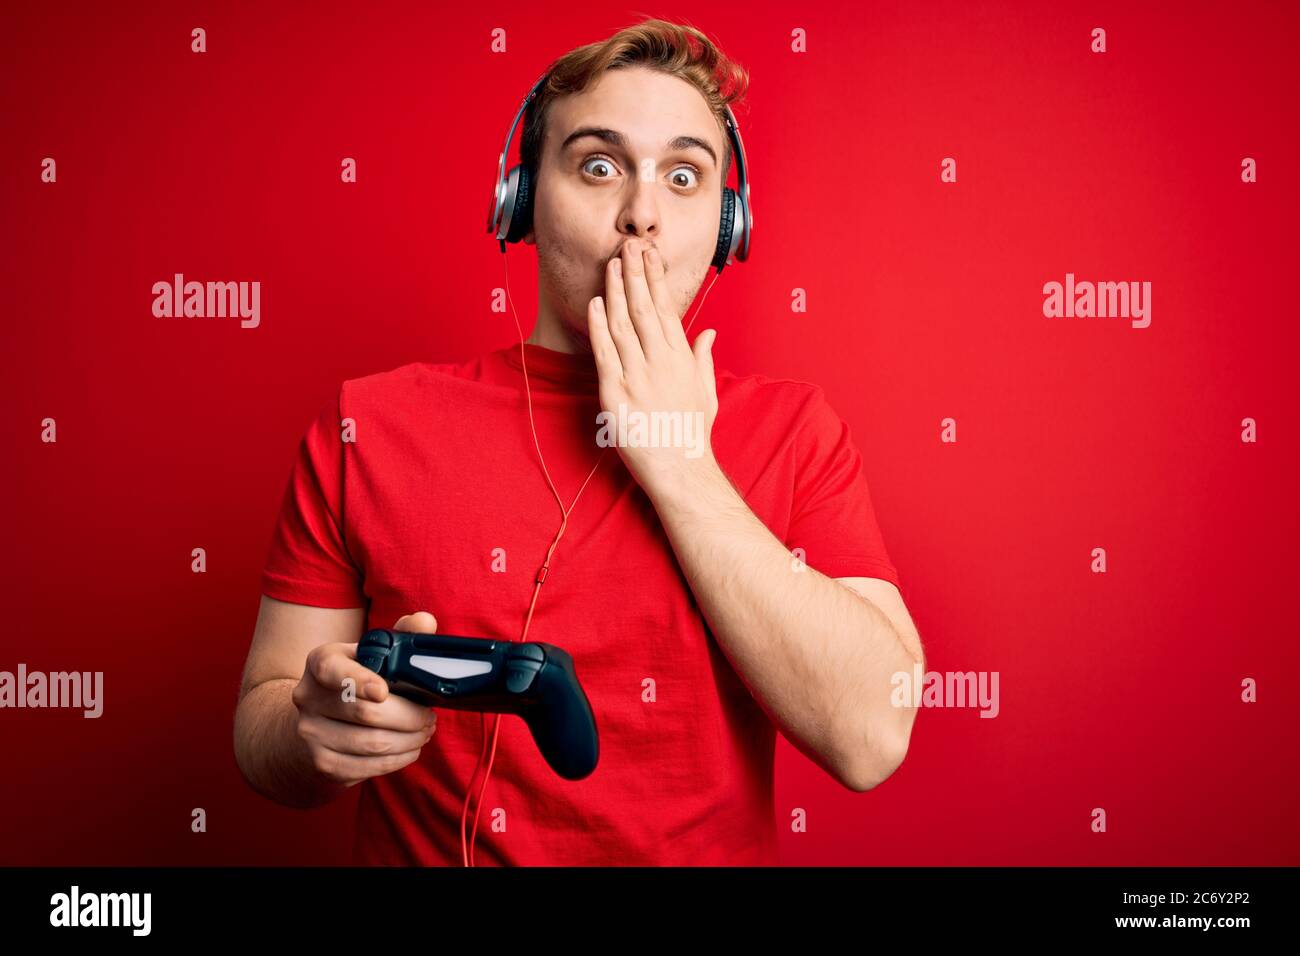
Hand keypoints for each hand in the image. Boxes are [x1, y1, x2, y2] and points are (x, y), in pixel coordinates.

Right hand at [291, 611, 440, 787]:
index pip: (334, 670)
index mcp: (321, 661)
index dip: (359, 681)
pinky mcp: (322, 764)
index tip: (383, 691)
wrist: (315, 720)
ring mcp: (311, 733)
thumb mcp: (371, 652)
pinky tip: (410, 749)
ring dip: (409, 740)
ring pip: (371, 744)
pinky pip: (368, 768)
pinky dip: (398, 760)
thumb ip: (401, 634)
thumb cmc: (355, 679)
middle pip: (366, 713)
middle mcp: (308, 697)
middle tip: (430, 716)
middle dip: (409, 716)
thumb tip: (426, 622)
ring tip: (425, 731)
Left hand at [587, 237, 719, 495]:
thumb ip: (703, 358)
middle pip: (643, 308)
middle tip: (627, 245)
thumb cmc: (692, 434)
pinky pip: (604, 352)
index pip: (666, 308)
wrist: (679, 468)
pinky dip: (598, 326)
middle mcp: (659, 362)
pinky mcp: (614, 393)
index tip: (649, 254)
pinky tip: (596, 303)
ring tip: (611, 264)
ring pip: (622, 324)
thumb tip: (708, 333)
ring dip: (616, 291)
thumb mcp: (706, 392)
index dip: (655, 277)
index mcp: (681, 359)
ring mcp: (636, 376)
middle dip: (635, 273)